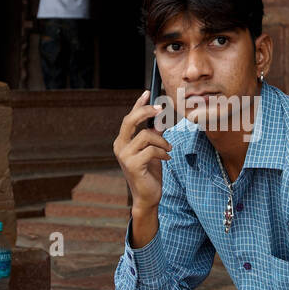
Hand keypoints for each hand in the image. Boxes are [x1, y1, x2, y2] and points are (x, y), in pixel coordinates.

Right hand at [113, 89, 170, 214]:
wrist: (147, 197)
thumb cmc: (149, 173)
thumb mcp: (153, 150)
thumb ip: (154, 135)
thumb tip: (161, 118)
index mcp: (123, 141)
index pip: (129, 118)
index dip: (138, 104)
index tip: (148, 92)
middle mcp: (120, 146)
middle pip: (130, 121)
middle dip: (146, 111)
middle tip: (161, 110)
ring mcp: (124, 156)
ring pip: (146, 136)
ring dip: (162, 141)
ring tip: (168, 150)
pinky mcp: (132, 165)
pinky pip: (151, 150)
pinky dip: (162, 152)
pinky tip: (166, 159)